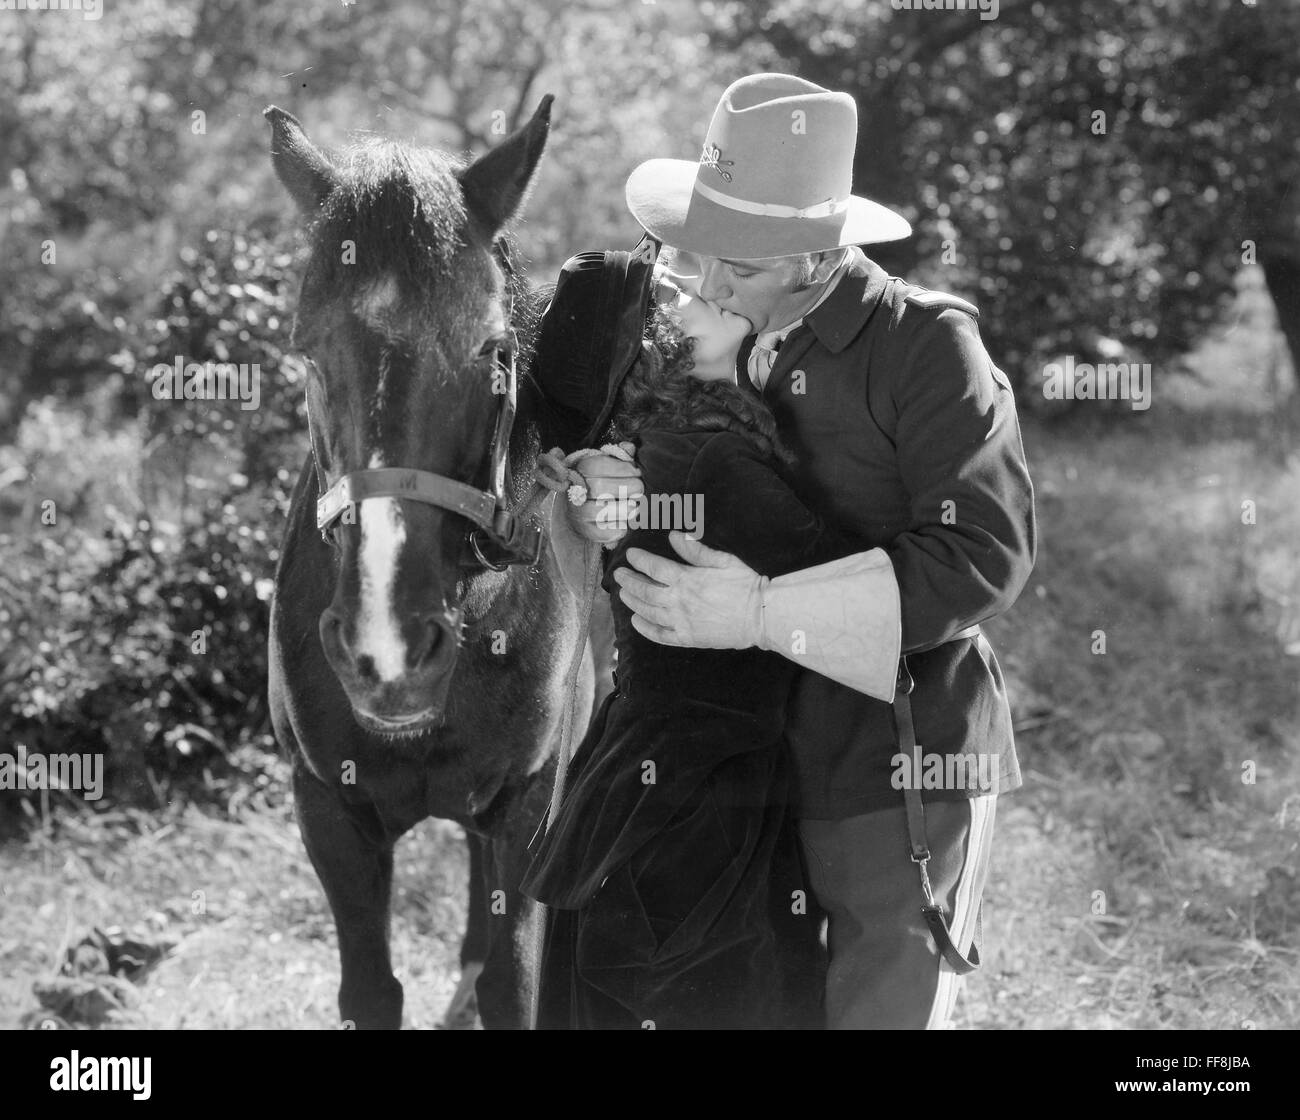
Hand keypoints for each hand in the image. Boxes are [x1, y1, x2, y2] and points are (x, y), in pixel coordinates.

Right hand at [567, 443, 643, 545]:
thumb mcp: (607, 465)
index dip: (622, 468)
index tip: (636, 471)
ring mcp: (579, 513)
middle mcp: (576, 492)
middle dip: (628, 488)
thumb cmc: (600, 482)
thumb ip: (619, 455)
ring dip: (625, 509)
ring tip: (635, 507)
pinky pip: (606, 533)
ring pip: (602, 512)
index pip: (599, 465)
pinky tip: (625, 522)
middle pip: (602, 488)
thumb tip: (630, 448)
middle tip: (640, 490)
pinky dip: (621, 529)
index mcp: (581, 470)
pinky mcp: (586, 532)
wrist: (580, 509)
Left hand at [613, 530, 766, 647]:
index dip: (639, 560)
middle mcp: (678, 601)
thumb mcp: (723, 560)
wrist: (760, 615)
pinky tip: (636, 621)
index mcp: (687, 579)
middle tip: (619, 575)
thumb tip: (674, 536)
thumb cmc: (745, 585)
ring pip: (647, 611)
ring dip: (632, 602)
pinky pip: (659, 635)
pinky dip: (645, 628)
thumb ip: (695, 550)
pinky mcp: (687, 638)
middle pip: (644, 590)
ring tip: (623, 594)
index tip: (631, 555)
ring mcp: (680, 622)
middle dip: (629, 581)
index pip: (654, 567)